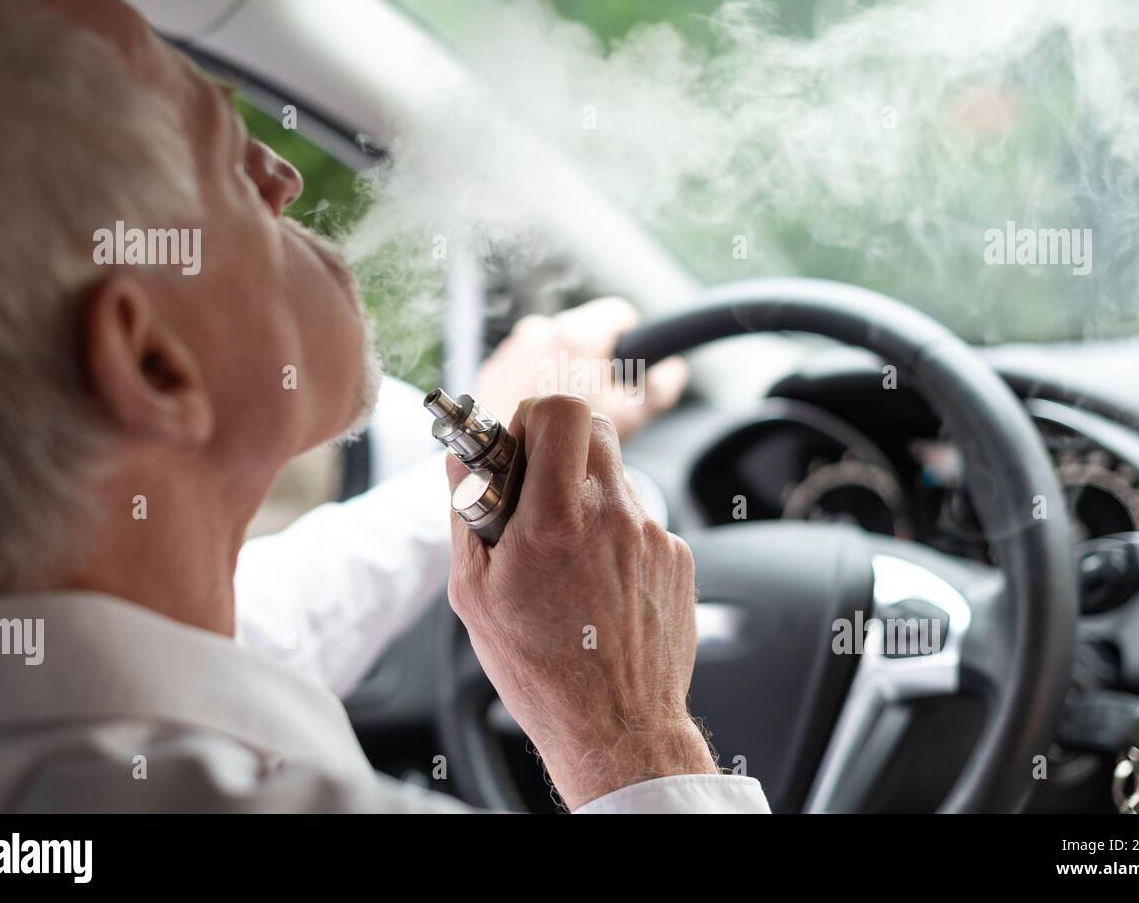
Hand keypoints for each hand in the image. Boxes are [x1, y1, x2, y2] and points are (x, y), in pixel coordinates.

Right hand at [445, 394, 715, 809]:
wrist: (617, 727)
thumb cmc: (541, 671)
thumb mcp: (476, 595)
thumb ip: (468, 514)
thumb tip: (460, 464)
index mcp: (555, 519)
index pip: (561, 410)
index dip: (534, 417)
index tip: (518, 447)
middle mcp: (612, 516)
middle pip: (594, 426)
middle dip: (560, 443)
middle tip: (536, 487)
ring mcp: (652, 535)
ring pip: (616, 477)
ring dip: (586, 496)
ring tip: (566, 557)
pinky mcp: (677, 556)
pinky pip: (640, 521)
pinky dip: (615, 536)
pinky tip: (598, 584)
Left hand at [475, 297, 687, 441]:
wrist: (502, 467)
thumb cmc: (563, 443)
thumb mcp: (626, 418)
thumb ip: (658, 389)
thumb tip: (674, 370)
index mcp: (577, 335)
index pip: (619, 314)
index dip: (631, 341)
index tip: (625, 369)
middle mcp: (541, 330)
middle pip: (586, 331)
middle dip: (595, 359)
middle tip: (597, 398)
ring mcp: (514, 347)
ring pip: (556, 347)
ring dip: (566, 369)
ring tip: (565, 410)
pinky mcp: (496, 365)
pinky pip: (529, 361)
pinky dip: (538, 378)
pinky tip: (541, 412)